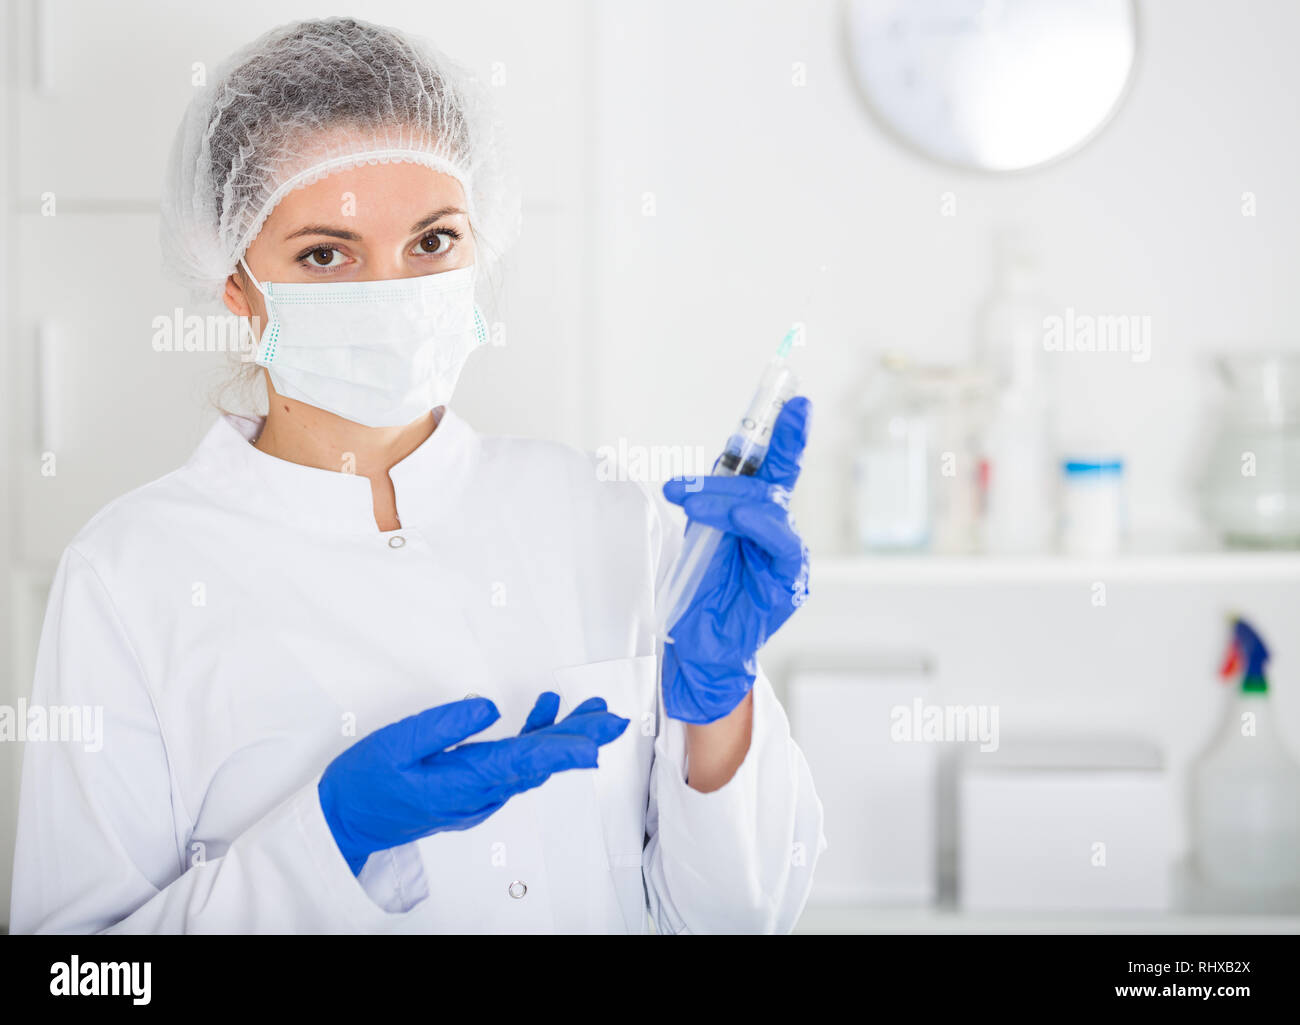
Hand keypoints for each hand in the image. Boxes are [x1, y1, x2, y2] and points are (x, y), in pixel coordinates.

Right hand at [318, 692, 627, 874]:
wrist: (345, 821)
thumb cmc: (364, 784)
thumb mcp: (396, 743)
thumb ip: (443, 725)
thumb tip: (489, 708)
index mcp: (461, 783)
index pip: (523, 762)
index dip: (563, 749)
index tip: (594, 742)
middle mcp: (478, 795)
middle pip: (538, 764)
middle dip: (579, 740)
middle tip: (612, 719)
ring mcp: (477, 797)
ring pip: (531, 765)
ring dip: (562, 737)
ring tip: (590, 710)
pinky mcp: (472, 791)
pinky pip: (513, 766)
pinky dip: (534, 740)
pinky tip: (544, 714)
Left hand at [660, 396, 810, 723]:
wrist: (699, 648)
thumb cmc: (701, 594)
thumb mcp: (699, 539)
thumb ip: (709, 507)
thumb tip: (694, 483)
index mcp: (759, 516)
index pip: (776, 467)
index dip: (786, 433)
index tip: (794, 399)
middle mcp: (778, 531)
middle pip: (765, 486)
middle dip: (721, 480)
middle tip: (679, 488)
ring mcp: (787, 556)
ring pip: (767, 509)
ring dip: (725, 501)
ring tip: (690, 506)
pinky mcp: (789, 583)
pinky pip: (781, 544)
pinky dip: (759, 526)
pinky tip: (739, 519)